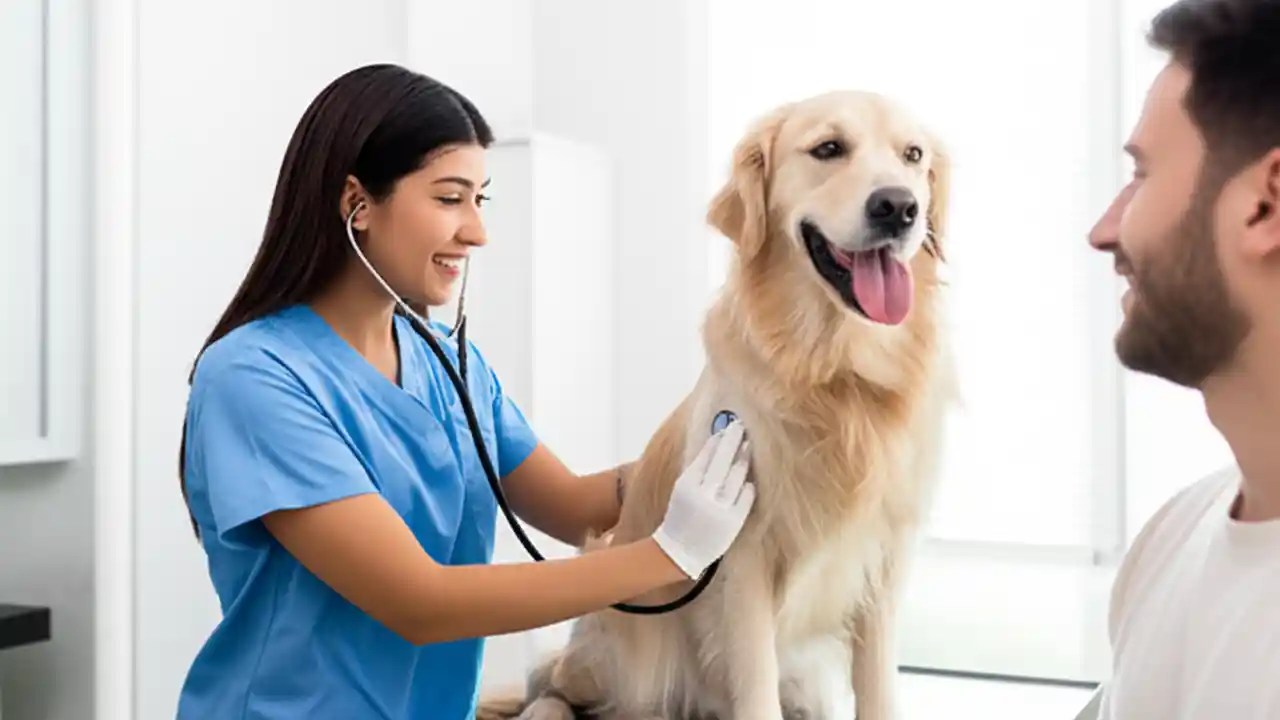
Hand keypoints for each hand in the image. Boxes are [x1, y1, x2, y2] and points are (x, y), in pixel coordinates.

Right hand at [651, 420, 754, 578]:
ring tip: (749, 446)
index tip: (729, 427)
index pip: (707, 454)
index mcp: (686, 484)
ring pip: (737, 475)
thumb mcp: (681, 489)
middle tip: (742, 426)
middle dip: (733, 440)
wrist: (679, 551)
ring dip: (744, 458)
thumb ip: (697, 470)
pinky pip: (746, 496)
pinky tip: (749, 477)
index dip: (720, 439)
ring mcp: (719, 508)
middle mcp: (702, 494)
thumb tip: (717, 444)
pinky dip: (748, 484)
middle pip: (723, 460)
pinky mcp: (732, 521)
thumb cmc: (680, 516)